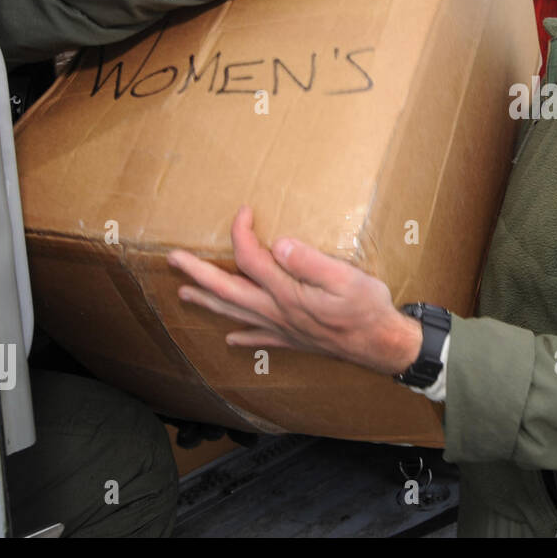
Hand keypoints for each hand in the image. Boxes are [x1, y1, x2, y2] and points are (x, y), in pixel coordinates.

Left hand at [166, 206, 421, 374]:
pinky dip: (241, 337)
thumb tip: (280, 244)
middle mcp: (277, 311)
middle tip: (175, 259)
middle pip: (227, 289)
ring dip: (208, 301)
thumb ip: (310, 261)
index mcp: (287, 291)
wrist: (381, 346)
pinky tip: (230, 339)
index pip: (250, 258)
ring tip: (185, 292)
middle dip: (198, 272)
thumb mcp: (346, 278)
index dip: (241, 232)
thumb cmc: (367, 309)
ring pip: (235, 314)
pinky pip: (259, 339)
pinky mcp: (293, 340)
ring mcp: (283, 328)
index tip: (244, 211)